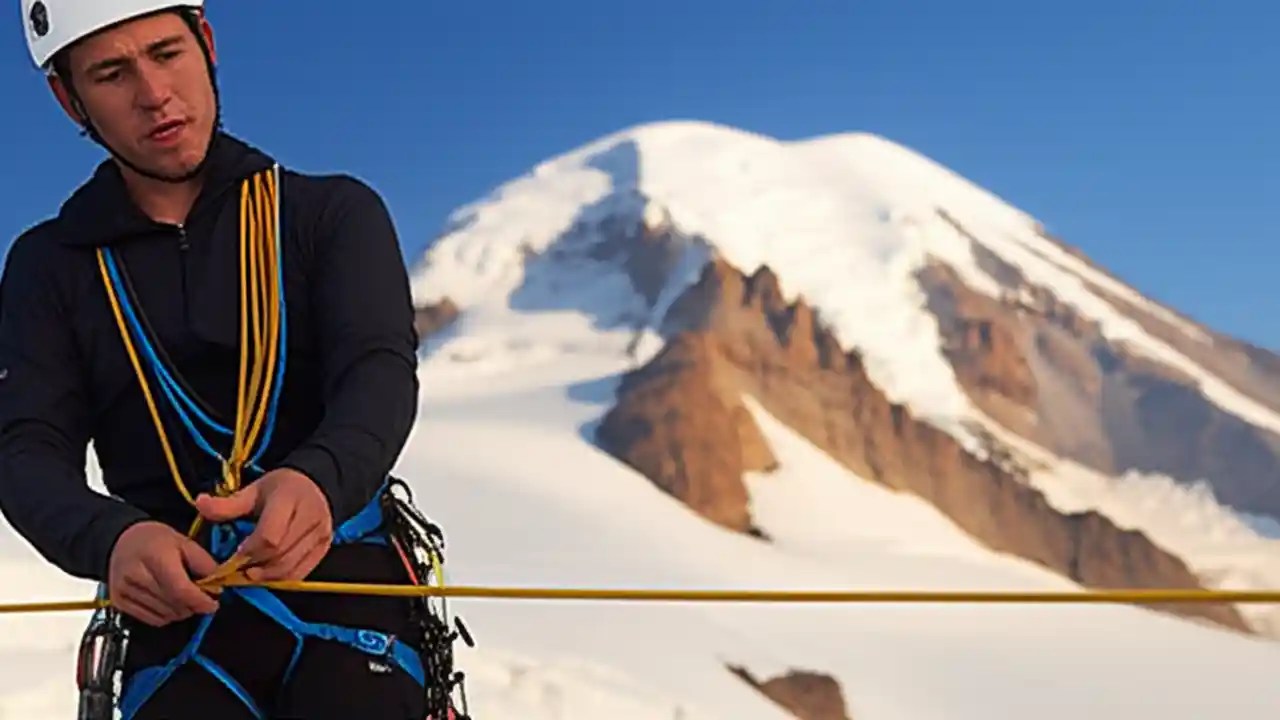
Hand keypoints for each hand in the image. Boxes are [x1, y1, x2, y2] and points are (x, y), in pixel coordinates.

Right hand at [107, 521, 220, 626]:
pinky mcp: (119, 602)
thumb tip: (218, 584)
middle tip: (201, 597)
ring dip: (181, 611)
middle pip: (173, 604)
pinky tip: (170, 602)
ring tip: (184, 597)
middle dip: (193, 605)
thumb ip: (203, 563)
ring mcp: (124, 591)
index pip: (180, 589)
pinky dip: (167, 616)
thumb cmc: (156, 540)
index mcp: (154, 556)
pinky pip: (152, 620)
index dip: (200, 601)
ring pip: (164, 615)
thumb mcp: (185, 542)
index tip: (213, 604)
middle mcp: (136, 575)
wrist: (122, 540)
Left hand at [194, 468, 333, 582]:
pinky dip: (282, 579)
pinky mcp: (324, 548)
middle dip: (255, 567)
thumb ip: (228, 504)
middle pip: (279, 555)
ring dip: (267, 577)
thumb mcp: (254, 490)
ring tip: (250, 575)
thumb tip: (200, 504)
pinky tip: (268, 575)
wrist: (317, 486)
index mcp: (290, 499)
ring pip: (291, 568)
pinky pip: (302, 573)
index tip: (232, 558)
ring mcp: (320, 535)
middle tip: (236, 572)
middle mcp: (310, 518)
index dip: (248, 552)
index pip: (269, 536)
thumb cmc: (281, 489)